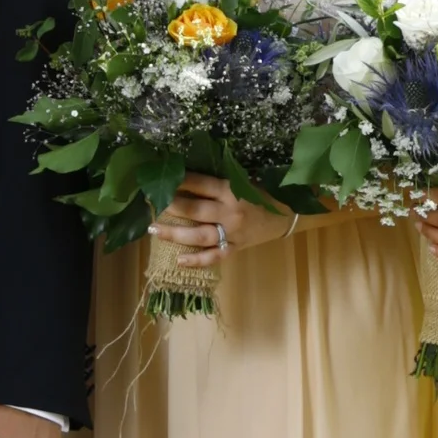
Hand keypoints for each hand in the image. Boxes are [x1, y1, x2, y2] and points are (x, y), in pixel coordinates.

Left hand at [146, 172, 295, 266]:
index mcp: (231, 189)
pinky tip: (178, 260)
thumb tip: (185, 177)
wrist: (286, 214)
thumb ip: (217, 182)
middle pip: (194, 210)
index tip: (162, 180)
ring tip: (154, 230)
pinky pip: (214, 256)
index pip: (199, 183)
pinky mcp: (235, 247)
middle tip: (152, 203)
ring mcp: (232, 232)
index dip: (179, 181)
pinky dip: (197, 260)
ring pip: (199, 235)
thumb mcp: (241, 180)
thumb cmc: (261, 193)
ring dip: (175, 234)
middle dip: (171, 207)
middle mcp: (229, 211)